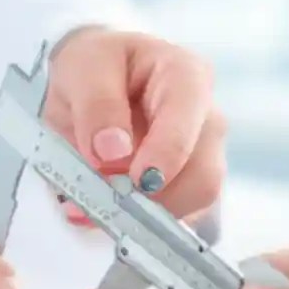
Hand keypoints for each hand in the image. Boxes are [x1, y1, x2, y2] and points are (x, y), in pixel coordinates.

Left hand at [45, 27, 224, 223]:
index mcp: (185, 75)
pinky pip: (174, 217)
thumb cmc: (93, 66)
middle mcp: (205, 118)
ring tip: (96, 208)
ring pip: (193, 202)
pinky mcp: (186, 187)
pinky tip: (104, 212)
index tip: (139, 179)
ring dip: (145, 214)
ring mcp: (201, 156)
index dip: (168, 153)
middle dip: (156, 196)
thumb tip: (113, 152)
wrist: (89, 83)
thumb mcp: (82, 69)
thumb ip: (96, 105)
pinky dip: (138, 223)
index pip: (191, 117)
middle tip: (107, 201)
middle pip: (204, 172)